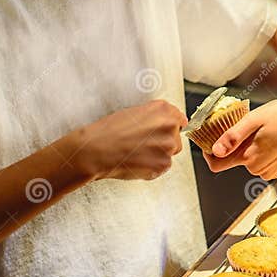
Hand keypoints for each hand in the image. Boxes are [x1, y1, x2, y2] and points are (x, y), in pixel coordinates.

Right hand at [70, 99, 186, 181]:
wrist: (96, 149)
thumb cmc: (110, 130)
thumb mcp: (134, 112)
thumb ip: (155, 117)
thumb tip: (169, 123)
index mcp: (163, 109)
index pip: (179, 119)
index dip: (170, 128)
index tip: (162, 133)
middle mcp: (169, 125)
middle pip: (176, 138)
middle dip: (163, 142)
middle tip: (143, 145)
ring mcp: (168, 145)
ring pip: (170, 153)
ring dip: (158, 155)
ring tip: (138, 154)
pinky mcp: (164, 164)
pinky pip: (163, 167)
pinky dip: (153, 167)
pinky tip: (137, 162)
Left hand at [202, 94, 276, 179]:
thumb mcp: (254, 119)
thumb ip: (233, 136)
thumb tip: (216, 150)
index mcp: (249, 157)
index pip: (216, 165)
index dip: (208, 153)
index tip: (209, 139)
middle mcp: (257, 169)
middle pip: (232, 160)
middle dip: (232, 145)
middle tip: (243, 126)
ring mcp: (268, 171)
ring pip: (246, 162)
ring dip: (247, 148)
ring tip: (260, 131)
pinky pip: (259, 164)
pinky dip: (259, 152)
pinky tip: (268, 139)